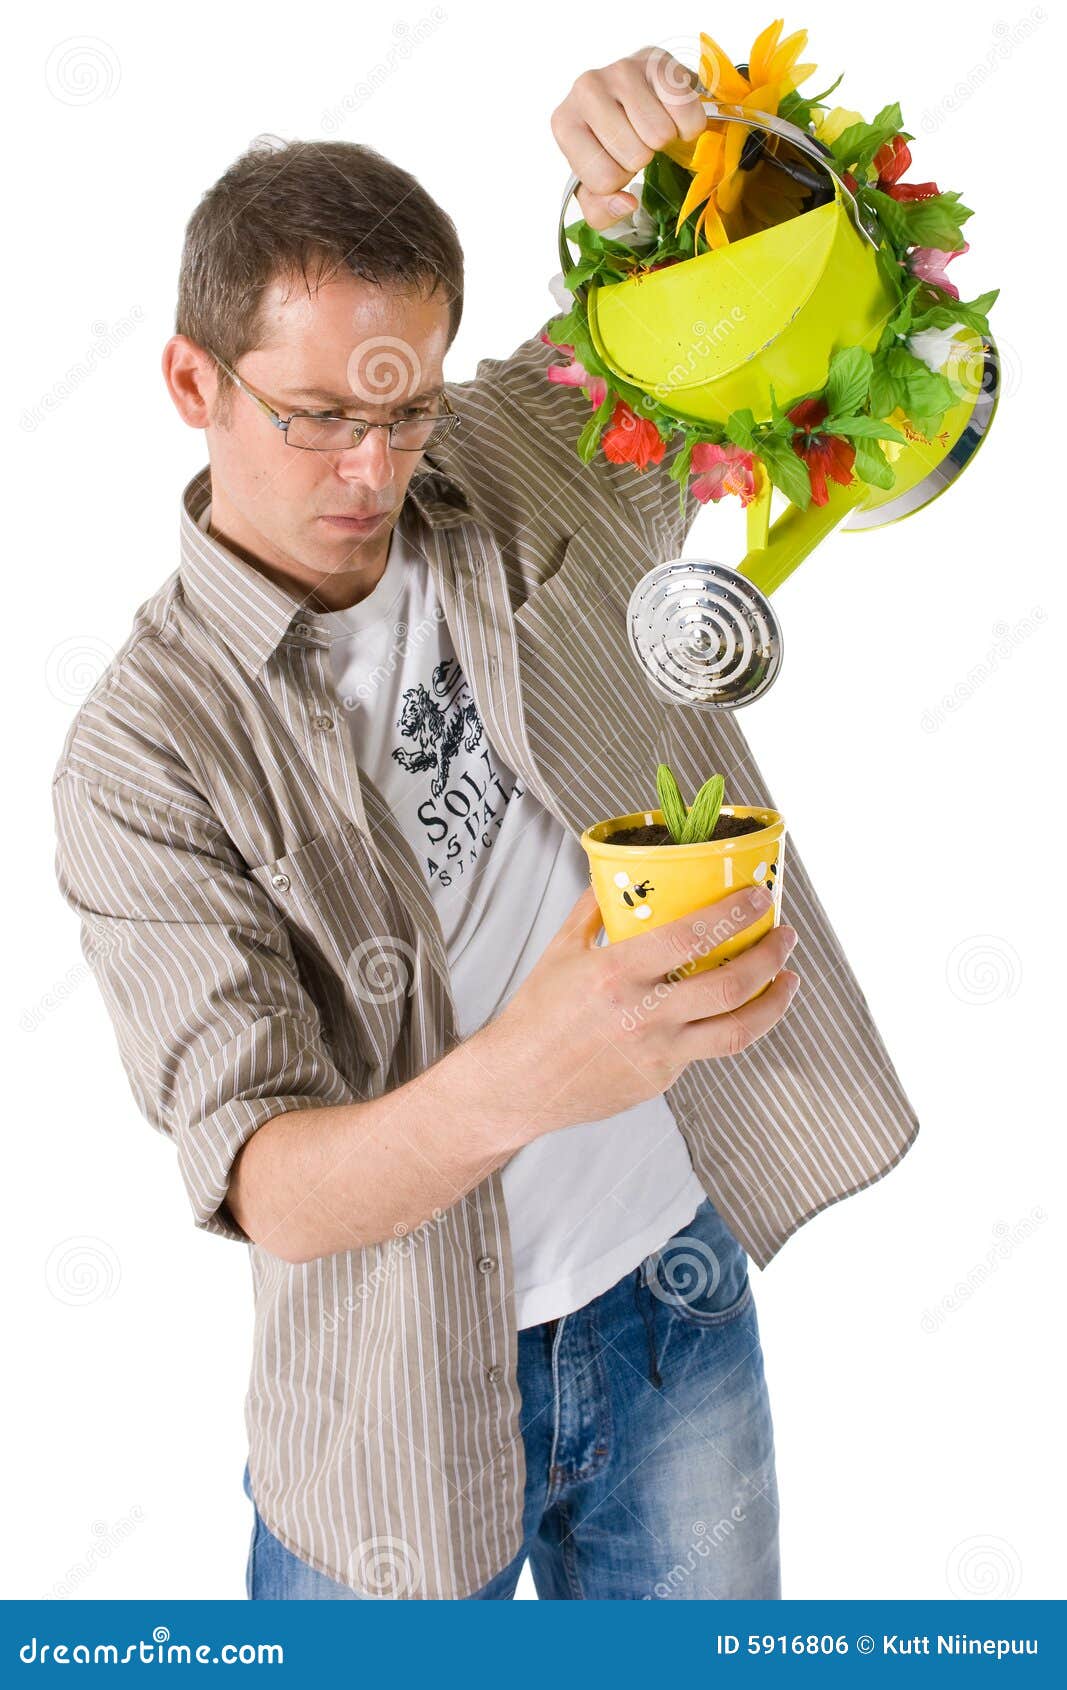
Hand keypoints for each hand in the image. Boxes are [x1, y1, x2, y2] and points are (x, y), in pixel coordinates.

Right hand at [478, 883, 799, 1144]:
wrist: (518, 1084)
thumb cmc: (537, 1014)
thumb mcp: (561, 950)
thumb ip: (595, 909)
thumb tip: (619, 873)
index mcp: (616, 974)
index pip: (691, 937)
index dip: (735, 914)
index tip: (760, 897)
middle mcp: (642, 1015)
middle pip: (729, 985)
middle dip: (769, 957)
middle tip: (785, 935)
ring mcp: (657, 1053)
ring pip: (736, 1029)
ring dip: (774, 1002)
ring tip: (788, 979)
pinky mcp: (661, 1079)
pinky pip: (706, 1050)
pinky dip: (728, 1024)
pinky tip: (737, 1008)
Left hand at [550, 45, 706, 229]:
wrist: (637, 101)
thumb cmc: (612, 147)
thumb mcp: (597, 189)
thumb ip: (602, 210)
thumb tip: (627, 203)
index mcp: (564, 123)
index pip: (604, 179)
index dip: (618, 182)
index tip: (615, 164)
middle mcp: (585, 88)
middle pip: (635, 156)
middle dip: (641, 159)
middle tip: (636, 143)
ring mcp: (621, 68)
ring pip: (660, 135)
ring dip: (664, 140)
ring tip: (651, 127)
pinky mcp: (658, 60)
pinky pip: (686, 111)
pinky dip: (687, 124)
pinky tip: (671, 114)